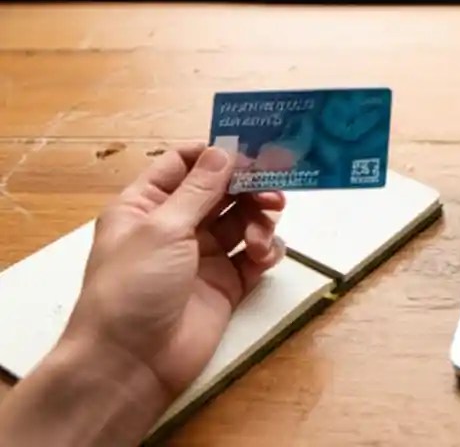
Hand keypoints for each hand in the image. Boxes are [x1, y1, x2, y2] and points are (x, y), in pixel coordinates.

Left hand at [65, 145, 286, 398]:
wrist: (131, 363)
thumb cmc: (132, 288)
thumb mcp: (162, 229)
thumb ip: (199, 189)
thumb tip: (224, 150)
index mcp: (147, 206)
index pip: (184, 164)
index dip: (216, 155)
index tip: (252, 149)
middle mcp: (176, 226)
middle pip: (222, 191)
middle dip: (249, 188)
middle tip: (275, 192)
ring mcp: (202, 256)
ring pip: (243, 221)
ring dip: (259, 221)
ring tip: (259, 239)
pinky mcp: (226, 285)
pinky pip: (254, 257)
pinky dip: (266, 251)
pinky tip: (264, 257)